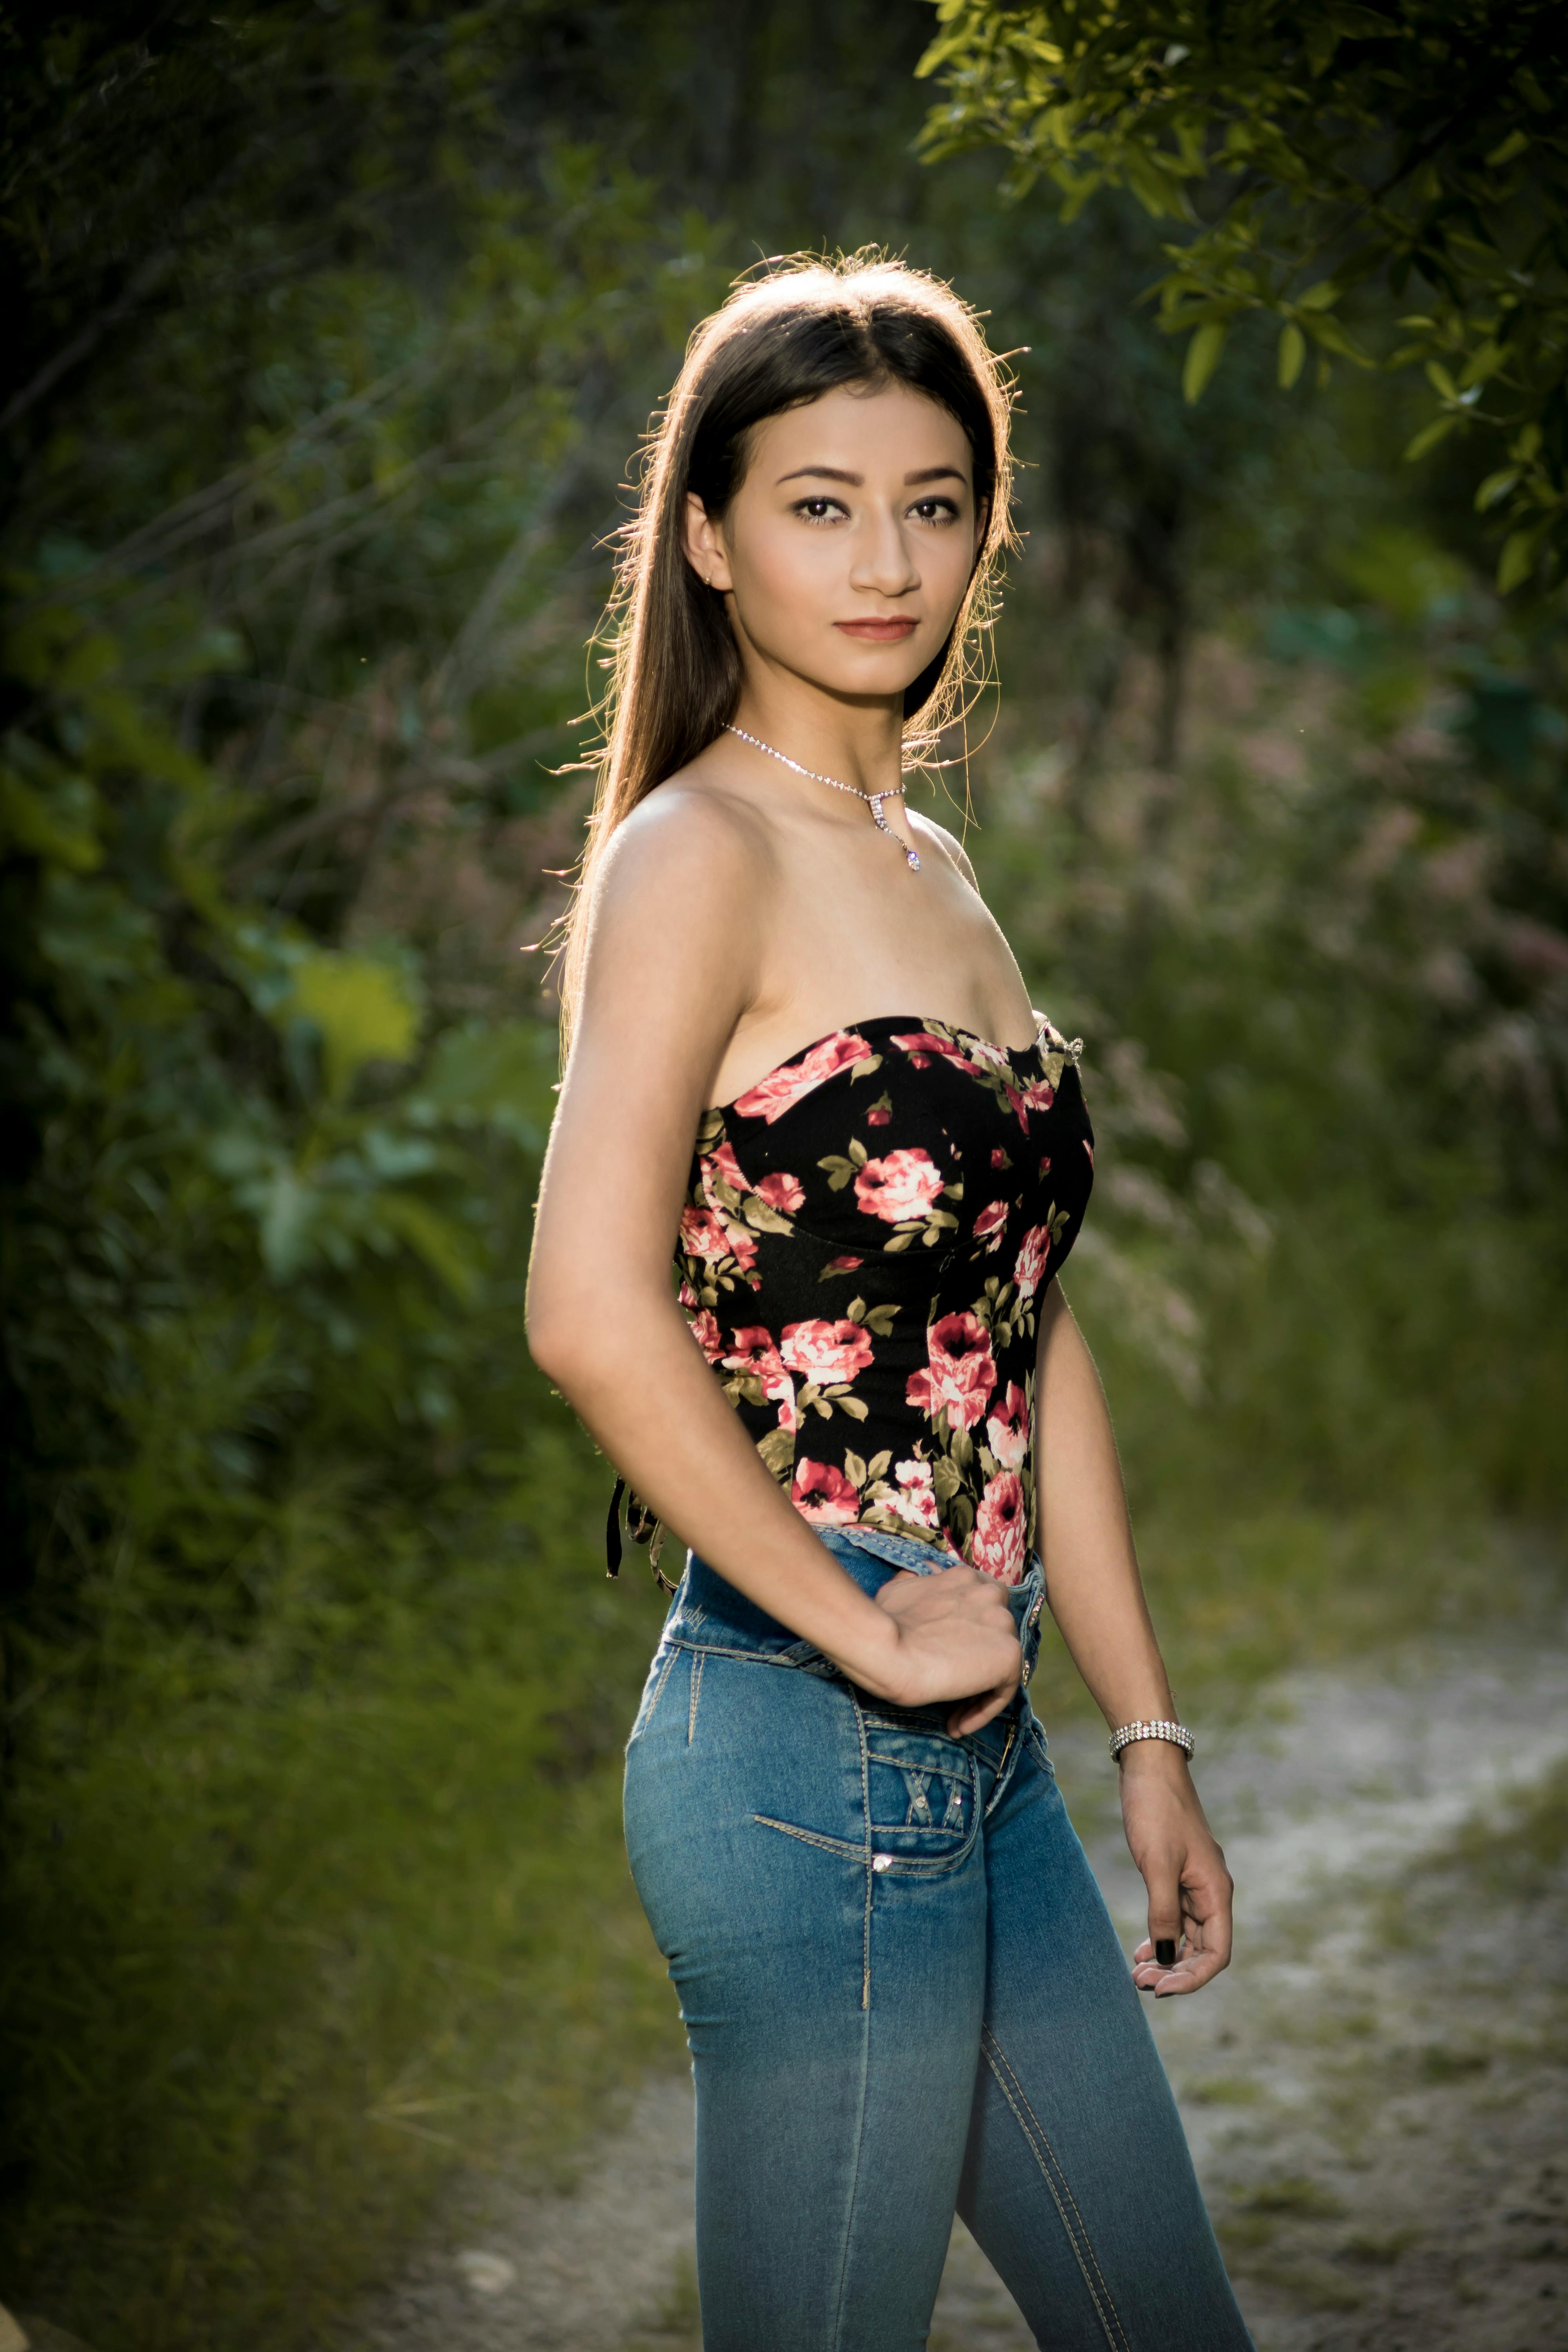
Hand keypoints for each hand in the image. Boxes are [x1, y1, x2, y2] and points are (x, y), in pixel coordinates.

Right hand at [860, 1564, 1021, 1735]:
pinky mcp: (1009, 1655)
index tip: (945, 1660)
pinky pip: (1004, 1691)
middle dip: (976, 1665)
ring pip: (1000, 1666)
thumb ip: (918, 1588)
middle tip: (951, 1690)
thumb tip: (914, 1586)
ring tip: (952, 1717)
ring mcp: (1004, 1624)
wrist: (885, 1648)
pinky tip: (957, 1725)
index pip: (981, 1610)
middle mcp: (991, 1594)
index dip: (969, 1639)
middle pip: (995, 1637)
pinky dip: (982, 1712)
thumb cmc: (883, 1623)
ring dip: (977, 1693)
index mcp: (967, 1578)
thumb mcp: (899, 1591)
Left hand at [1119, 1743, 1233, 1996]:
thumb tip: (1165, 1958)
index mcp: (1216, 1892)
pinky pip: (1176, 1918)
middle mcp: (1211, 1892)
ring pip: (1188, 1937)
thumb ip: (1163, 1913)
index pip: (1217, 1954)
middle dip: (1174, 1972)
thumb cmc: (1156, 1810)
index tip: (1159, 1989)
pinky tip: (1142, 1948)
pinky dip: (1161, 1937)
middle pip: (1202, 1951)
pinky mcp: (1177, 1875)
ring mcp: (1194, 1884)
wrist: (1149, 1765)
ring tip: (1136, 1971)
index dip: (1192, 1978)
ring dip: (1166, 1959)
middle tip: (1138, 1982)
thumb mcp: (1157, 1865)